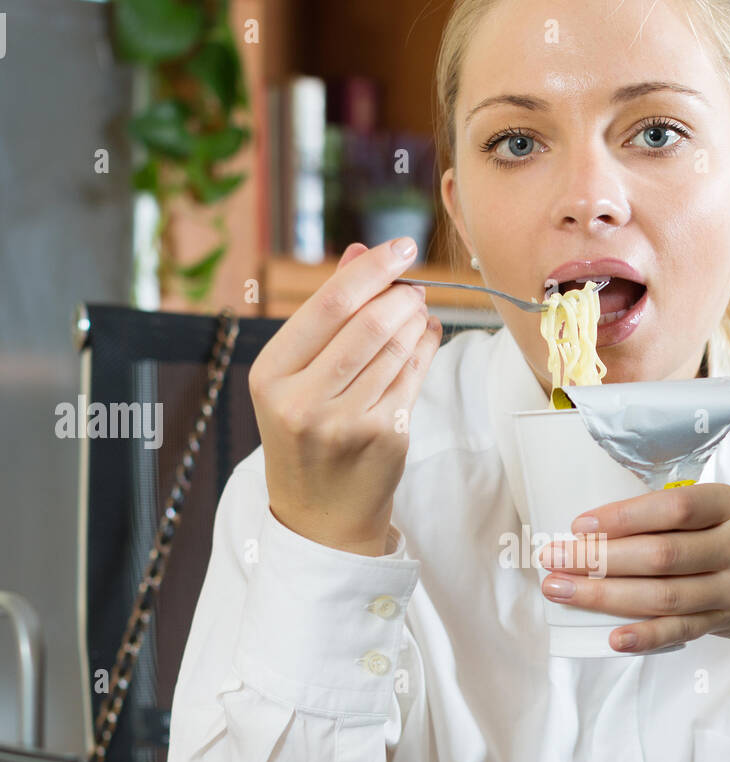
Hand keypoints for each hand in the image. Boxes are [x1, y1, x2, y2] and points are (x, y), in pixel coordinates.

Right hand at [248, 239, 442, 554]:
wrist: (320, 515)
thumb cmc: (306, 434)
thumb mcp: (296, 377)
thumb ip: (326, 314)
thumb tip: (360, 252)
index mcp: (271, 376)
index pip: (329, 306)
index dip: (372, 270)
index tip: (401, 247)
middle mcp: (304, 401)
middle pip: (367, 325)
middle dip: (400, 295)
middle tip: (414, 285)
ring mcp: (347, 423)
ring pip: (396, 350)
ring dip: (416, 320)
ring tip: (417, 310)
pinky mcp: (385, 437)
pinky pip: (414, 377)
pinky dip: (426, 347)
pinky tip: (426, 335)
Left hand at [536, 483, 729, 653]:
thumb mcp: (727, 508)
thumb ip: (677, 514)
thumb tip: (600, 526)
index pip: (672, 510)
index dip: (623, 517)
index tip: (580, 525)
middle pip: (660, 557)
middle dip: (599, 560)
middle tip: (554, 560)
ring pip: (663, 597)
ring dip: (605, 596)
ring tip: (562, 591)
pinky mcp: (727, 621)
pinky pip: (681, 632)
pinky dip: (645, 636)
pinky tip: (611, 637)